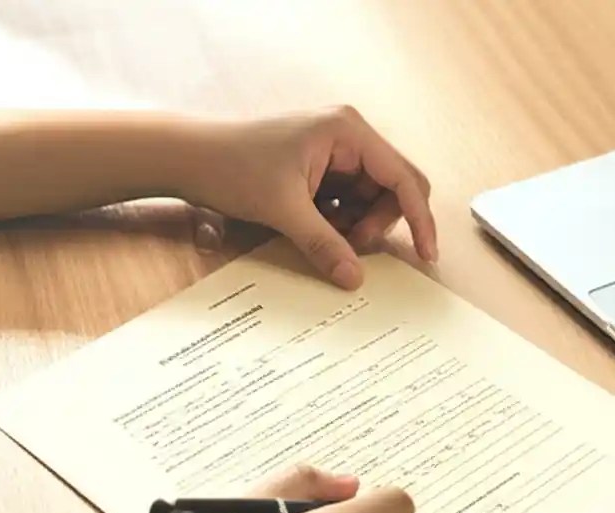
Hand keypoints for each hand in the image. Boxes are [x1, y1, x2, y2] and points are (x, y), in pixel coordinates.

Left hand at [185, 106, 436, 289]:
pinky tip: (314, 225)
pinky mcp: (323, 167)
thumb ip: (324, 244)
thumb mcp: (282, 210)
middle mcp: (349, 136)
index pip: (403, 178)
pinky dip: (341, 221)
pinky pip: (350, 201)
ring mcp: (336, 151)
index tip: (428, 253)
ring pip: (373, 199)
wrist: (186, 156)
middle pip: (394, 189)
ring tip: (323, 234)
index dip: (420, 218)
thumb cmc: (230, 164)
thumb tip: (355, 279)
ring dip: (357, 225)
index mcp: (348, 131)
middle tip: (352, 248)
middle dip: (379, 223)